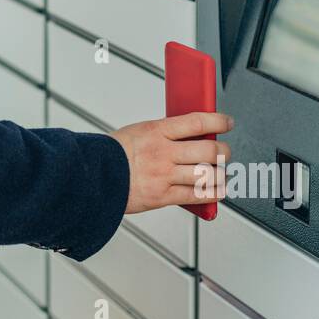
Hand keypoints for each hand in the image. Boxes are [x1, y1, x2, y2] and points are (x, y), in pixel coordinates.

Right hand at [110, 113, 232, 214]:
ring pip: (206, 175)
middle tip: (225, 152)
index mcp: (156, 131)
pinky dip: (212, 194)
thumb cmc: (111, 153)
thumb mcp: (138, 131)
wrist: (91, 177)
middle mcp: (163, 152)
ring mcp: (163, 175)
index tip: (227, 123)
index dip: (218, 122)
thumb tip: (190, 134)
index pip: (198, 122)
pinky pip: (196, 196)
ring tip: (221, 173)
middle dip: (224, 152)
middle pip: (208, 151)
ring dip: (220, 175)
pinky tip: (218, 190)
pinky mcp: (162, 196)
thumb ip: (164, 133)